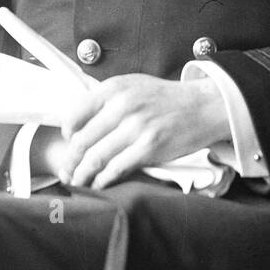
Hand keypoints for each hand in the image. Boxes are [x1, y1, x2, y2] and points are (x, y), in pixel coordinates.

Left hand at [57, 75, 229, 189]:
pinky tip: (98, 184)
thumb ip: (107, 100)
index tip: (68, 143)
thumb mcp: (133, 86)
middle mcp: (122, 105)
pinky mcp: (149, 147)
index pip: (75, 114)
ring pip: (96, 157)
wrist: (202, 106)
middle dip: (70, 161)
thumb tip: (80, 123)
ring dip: (82, 174)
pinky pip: (116, 168)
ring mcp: (136, 127)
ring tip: (77, 181)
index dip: (67, 134)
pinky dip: (103, 180)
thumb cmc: (166, 98)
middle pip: (83, 140)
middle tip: (66, 171)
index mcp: (114, 88)